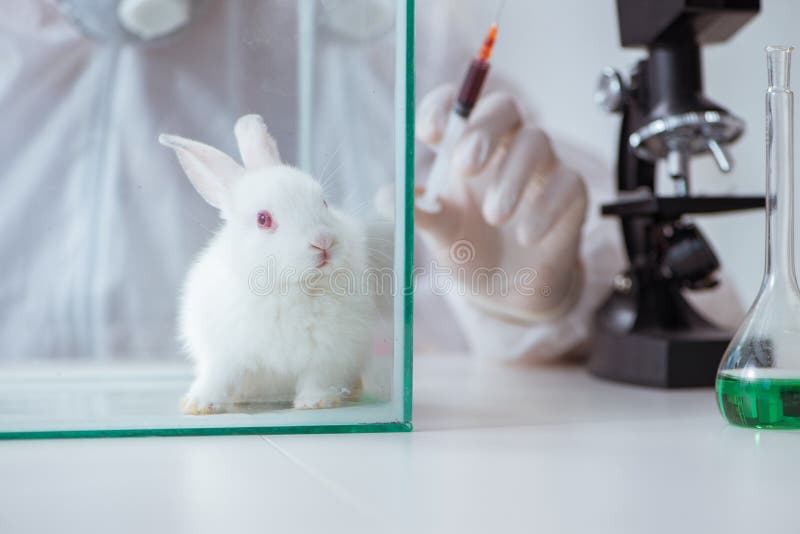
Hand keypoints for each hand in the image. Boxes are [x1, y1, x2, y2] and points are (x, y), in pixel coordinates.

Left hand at [415, 84, 587, 320]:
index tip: (430, 134)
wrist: (506, 293)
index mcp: (465, 147)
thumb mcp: (439, 233)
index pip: (457, 104)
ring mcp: (541, 166)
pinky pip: (567, 183)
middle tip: (465, 167)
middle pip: (504, 108)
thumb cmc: (470, 249)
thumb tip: (385, 197)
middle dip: (483, 131)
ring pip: (537, 141)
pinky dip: (544, 208)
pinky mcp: (571, 192)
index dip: (443, 107)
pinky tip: (525, 235)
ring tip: (495, 217)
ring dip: (512, 177)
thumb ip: (416, 214)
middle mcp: (505, 147)